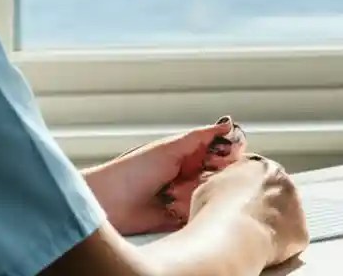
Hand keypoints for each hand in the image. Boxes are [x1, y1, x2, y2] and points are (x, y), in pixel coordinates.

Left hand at [83, 117, 246, 235]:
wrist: (108, 202)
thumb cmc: (132, 170)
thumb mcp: (169, 147)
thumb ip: (201, 137)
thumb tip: (229, 123)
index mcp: (188, 154)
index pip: (221, 151)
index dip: (230, 152)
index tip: (235, 154)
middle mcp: (189, 175)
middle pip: (220, 174)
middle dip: (219, 176)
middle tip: (204, 175)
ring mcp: (186, 197)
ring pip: (211, 195)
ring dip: (203, 193)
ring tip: (178, 192)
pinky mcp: (181, 219)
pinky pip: (199, 214)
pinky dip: (196, 211)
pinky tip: (180, 206)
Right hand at [189, 156, 309, 267]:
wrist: (234, 236)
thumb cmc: (215, 210)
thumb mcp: (208, 188)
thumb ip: (221, 186)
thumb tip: (220, 193)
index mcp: (260, 166)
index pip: (257, 174)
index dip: (246, 190)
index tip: (237, 203)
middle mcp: (284, 181)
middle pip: (275, 193)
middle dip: (263, 206)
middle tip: (246, 223)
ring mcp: (296, 206)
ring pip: (285, 216)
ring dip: (273, 225)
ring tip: (253, 239)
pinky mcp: (301, 232)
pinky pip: (290, 240)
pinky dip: (279, 247)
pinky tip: (264, 252)